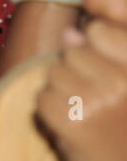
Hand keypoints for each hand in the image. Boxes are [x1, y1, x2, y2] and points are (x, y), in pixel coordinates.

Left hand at [36, 20, 126, 160]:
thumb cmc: (126, 130)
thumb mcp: (125, 86)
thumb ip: (102, 56)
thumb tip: (70, 34)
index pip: (100, 30)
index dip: (91, 46)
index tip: (101, 69)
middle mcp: (121, 80)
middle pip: (72, 53)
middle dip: (73, 71)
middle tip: (90, 99)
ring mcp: (96, 101)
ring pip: (53, 75)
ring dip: (59, 92)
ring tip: (81, 112)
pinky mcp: (71, 122)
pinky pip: (42, 100)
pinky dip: (48, 112)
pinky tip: (69, 126)